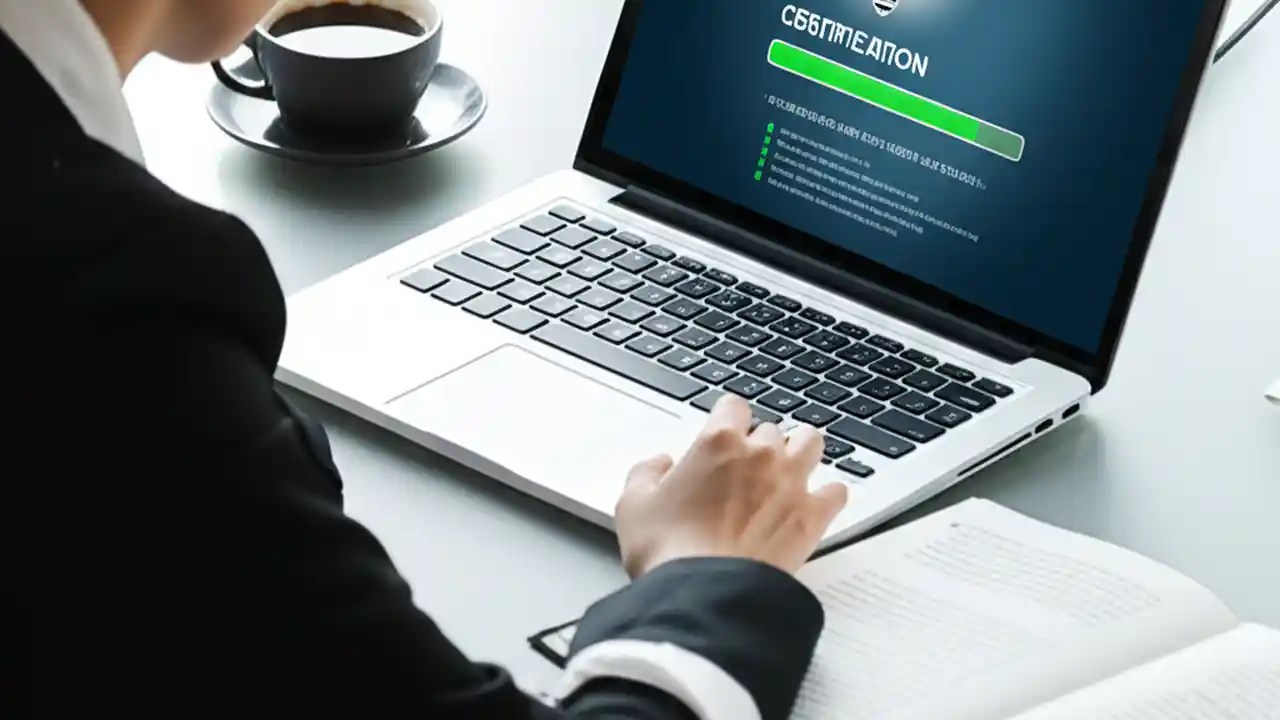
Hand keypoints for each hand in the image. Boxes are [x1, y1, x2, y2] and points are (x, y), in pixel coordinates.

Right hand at [615, 393, 848, 577]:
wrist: (705, 593)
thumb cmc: (669, 551)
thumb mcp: (632, 505)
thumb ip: (645, 473)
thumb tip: (659, 464)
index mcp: (717, 443)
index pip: (733, 406)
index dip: (726, 419)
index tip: (722, 432)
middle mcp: (760, 455)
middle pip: (771, 429)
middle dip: (760, 444)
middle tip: (747, 468)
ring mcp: (791, 483)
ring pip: (811, 443)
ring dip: (800, 452)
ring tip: (789, 469)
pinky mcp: (812, 516)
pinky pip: (836, 491)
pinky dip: (829, 494)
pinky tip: (819, 502)